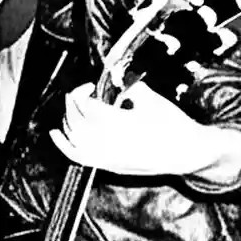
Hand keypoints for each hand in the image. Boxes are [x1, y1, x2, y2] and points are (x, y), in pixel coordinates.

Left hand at [49, 81, 240, 179]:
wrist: (186, 152)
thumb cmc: (172, 124)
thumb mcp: (152, 99)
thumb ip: (130, 86)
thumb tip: (116, 75)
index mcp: (116, 122)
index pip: (86, 104)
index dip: (83, 92)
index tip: (91, 86)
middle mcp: (105, 141)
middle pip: (76, 119)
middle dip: (73, 103)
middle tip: (80, 92)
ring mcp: (104, 155)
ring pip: (73, 137)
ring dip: (68, 119)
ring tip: (72, 108)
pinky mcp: (105, 164)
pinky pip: (76, 156)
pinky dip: (63, 144)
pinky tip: (55, 133)